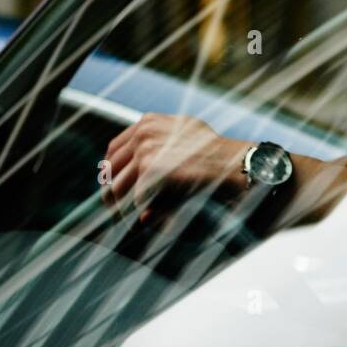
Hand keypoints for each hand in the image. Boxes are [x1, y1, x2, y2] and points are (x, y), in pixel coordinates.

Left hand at [102, 113, 249, 223]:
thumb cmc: (219, 157)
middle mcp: (144, 133)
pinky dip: (138, 215)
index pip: (114, 150)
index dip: (112, 174)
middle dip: (113, 195)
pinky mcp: (151, 170)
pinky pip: (133, 201)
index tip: (117, 192)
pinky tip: (146, 223)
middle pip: (110, 171)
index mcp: (149, 123)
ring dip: (122, 210)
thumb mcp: (187, 138)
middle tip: (120, 214)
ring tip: (132, 224)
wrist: (236, 166)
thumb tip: (138, 170)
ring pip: (116, 189)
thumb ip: (161, 146)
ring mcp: (146, 150)